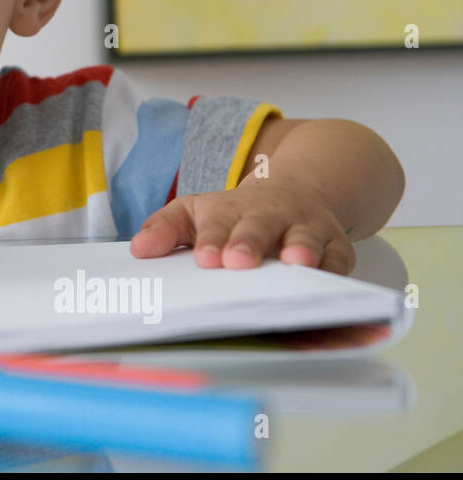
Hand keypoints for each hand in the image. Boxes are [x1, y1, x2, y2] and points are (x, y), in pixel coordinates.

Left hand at [129, 174, 354, 274]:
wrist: (292, 192)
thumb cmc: (234, 213)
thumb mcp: (195, 212)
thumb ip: (165, 228)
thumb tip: (138, 250)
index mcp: (232, 210)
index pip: (219, 224)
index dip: (212, 240)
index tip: (205, 259)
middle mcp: (271, 216)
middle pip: (259, 227)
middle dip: (249, 242)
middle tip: (238, 261)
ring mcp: (306, 230)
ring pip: (304, 240)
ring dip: (301, 251)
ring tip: (295, 262)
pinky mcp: (337, 248)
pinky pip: (339, 261)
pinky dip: (336, 273)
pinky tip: (330, 287)